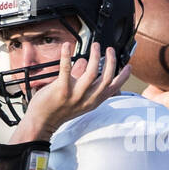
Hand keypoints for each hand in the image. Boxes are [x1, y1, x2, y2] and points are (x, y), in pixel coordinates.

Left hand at [12, 42, 131, 142]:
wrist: (40, 123)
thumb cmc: (57, 111)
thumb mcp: (77, 101)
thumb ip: (82, 83)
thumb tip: (83, 62)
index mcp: (92, 102)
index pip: (113, 88)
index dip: (123, 76)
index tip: (128, 65)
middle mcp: (86, 99)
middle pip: (105, 78)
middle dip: (110, 61)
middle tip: (108, 49)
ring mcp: (74, 95)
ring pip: (91, 72)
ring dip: (95, 56)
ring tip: (95, 46)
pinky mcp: (61, 90)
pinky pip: (66, 70)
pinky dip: (66, 56)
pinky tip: (67, 46)